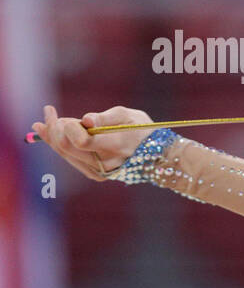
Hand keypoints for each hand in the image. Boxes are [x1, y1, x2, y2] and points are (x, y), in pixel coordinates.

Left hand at [30, 104, 153, 181]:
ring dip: (51, 137)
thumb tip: (85, 119)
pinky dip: (59, 146)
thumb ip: (106, 117)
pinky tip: (51, 134)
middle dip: (54, 129)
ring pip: (66, 154)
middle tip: (50, 113)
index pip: (82, 140)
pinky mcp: (95, 175)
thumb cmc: (142, 130)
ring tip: (44, 122)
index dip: (67, 127)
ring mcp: (100, 172)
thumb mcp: (129, 116)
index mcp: (117, 145)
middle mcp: (107, 163)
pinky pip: (71, 159)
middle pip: (68, 147)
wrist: (156, 156)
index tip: (61, 114)